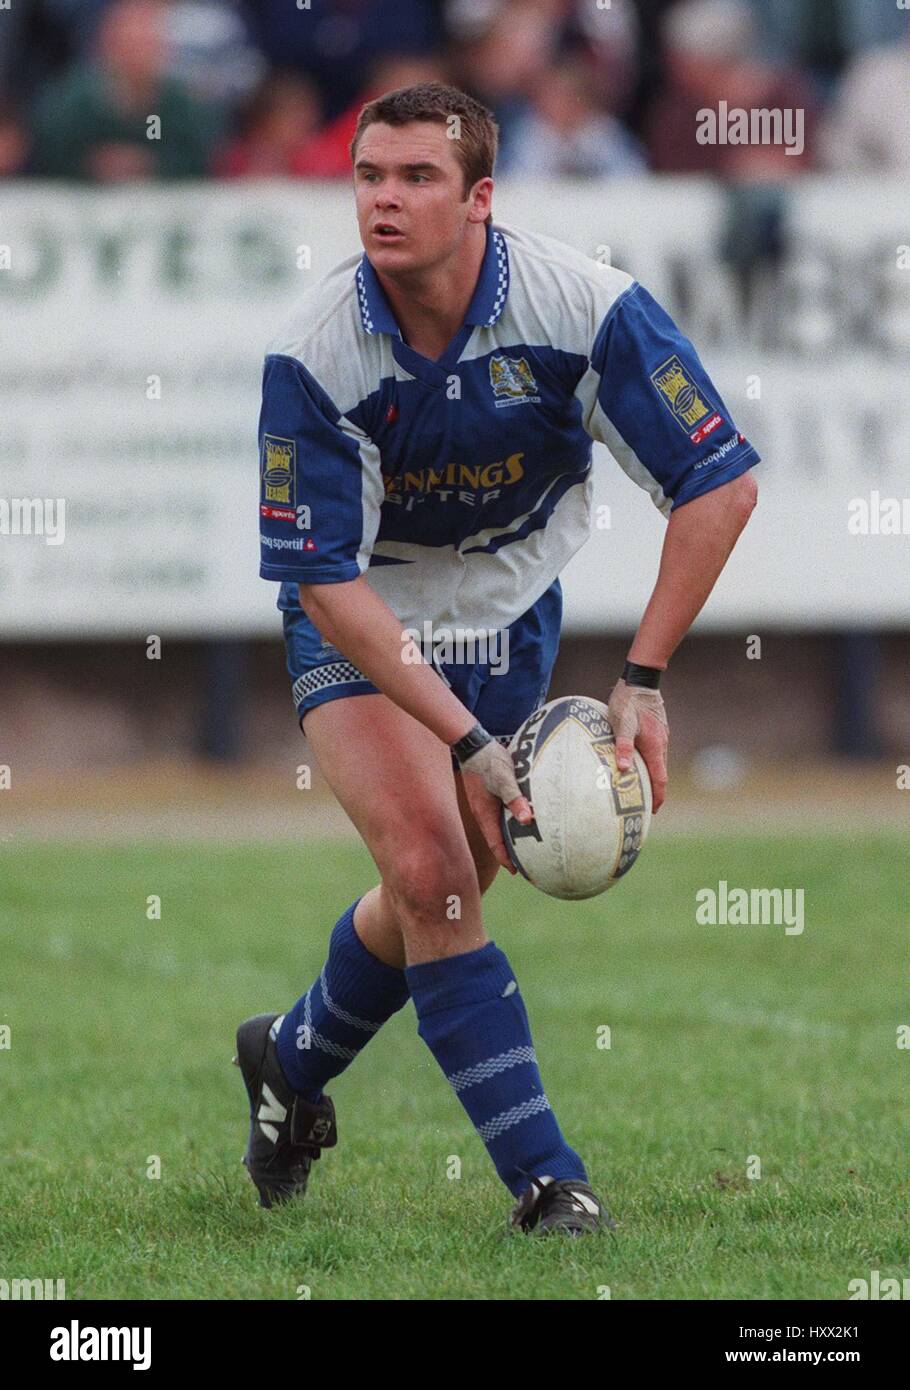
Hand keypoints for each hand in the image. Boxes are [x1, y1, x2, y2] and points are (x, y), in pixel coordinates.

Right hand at [457, 738, 531, 873]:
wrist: (473, 744)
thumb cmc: (489, 761)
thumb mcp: (505, 779)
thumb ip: (515, 798)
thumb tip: (528, 819)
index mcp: (486, 814)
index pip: (496, 844)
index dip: (506, 859)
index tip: (518, 871)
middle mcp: (483, 813)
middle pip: (497, 839)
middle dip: (510, 853)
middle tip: (525, 863)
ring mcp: (484, 804)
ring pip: (498, 827)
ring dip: (510, 838)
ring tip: (524, 845)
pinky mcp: (487, 795)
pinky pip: (498, 815)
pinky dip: (509, 822)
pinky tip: (519, 819)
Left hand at [606, 678, 668, 812]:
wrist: (640, 679)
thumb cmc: (628, 701)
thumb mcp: (622, 723)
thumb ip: (623, 745)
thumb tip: (623, 769)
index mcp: (654, 746)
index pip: (660, 779)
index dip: (658, 796)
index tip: (653, 811)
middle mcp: (661, 744)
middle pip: (660, 774)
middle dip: (654, 791)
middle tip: (644, 807)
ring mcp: (660, 736)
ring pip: (657, 763)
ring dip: (651, 777)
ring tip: (640, 789)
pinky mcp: (656, 730)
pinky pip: (654, 753)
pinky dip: (649, 764)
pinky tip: (637, 764)